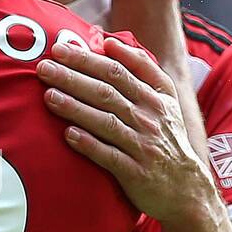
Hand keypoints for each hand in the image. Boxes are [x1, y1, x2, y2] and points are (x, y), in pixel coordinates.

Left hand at [38, 37, 211, 223]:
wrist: (187, 189)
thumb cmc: (167, 139)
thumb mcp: (166, 100)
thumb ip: (142, 69)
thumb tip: (110, 43)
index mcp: (155, 97)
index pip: (118, 71)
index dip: (88, 59)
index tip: (61, 49)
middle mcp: (150, 118)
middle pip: (107, 92)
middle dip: (73, 78)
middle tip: (44, 68)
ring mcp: (143, 146)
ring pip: (106, 121)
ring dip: (76, 108)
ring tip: (49, 97)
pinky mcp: (135, 173)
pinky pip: (109, 156)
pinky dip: (89, 145)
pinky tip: (69, 135)